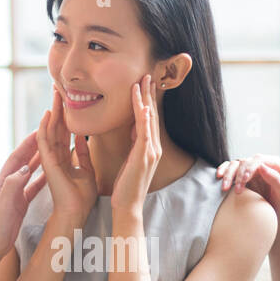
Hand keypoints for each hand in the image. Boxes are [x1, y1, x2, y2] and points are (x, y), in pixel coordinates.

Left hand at [0, 129, 46, 256]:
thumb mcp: (4, 204)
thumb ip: (13, 185)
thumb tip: (25, 167)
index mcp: (2, 182)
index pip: (17, 158)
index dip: (28, 144)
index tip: (39, 131)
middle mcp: (7, 184)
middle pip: (22, 161)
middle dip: (34, 147)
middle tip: (47, 134)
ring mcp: (13, 193)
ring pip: (28, 172)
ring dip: (38, 160)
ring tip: (50, 149)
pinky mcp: (19, 203)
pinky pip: (32, 187)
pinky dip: (40, 179)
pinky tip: (49, 175)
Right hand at [36, 87, 97, 224]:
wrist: (76, 212)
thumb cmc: (81, 196)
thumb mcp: (86, 169)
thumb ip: (83, 154)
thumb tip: (83, 138)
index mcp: (64, 157)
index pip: (64, 130)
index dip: (66, 114)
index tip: (70, 97)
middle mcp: (55, 155)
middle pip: (56, 125)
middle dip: (58, 106)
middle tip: (59, 87)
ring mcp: (49, 158)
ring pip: (49, 129)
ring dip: (52, 110)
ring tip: (55, 92)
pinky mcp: (47, 163)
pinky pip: (44, 141)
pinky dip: (45, 126)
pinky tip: (48, 113)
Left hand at [111, 74, 162, 216]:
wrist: (128, 206)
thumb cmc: (126, 186)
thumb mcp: (130, 160)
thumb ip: (133, 144)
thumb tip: (132, 129)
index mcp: (149, 148)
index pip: (148, 119)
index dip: (146, 100)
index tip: (143, 84)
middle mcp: (153, 147)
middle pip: (151, 115)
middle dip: (149, 94)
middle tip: (147, 74)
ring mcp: (150, 152)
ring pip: (149, 120)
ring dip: (145, 100)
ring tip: (143, 82)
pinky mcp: (143, 157)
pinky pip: (144, 134)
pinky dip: (144, 119)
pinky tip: (143, 106)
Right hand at [216, 153, 279, 220]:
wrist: (276, 217)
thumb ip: (276, 180)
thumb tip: (262, 166)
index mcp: (274, 165)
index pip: (259, 159)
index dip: (250, 167)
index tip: (244, 180)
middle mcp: (261, 165)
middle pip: (245, 161)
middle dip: (238, 175)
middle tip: (237, 191)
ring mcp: (250, 170)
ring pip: (235, 164)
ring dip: (228, 174)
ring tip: (225, 188)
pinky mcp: (240, 177)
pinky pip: (229, 169)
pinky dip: (223, 171)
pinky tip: (219, 177)